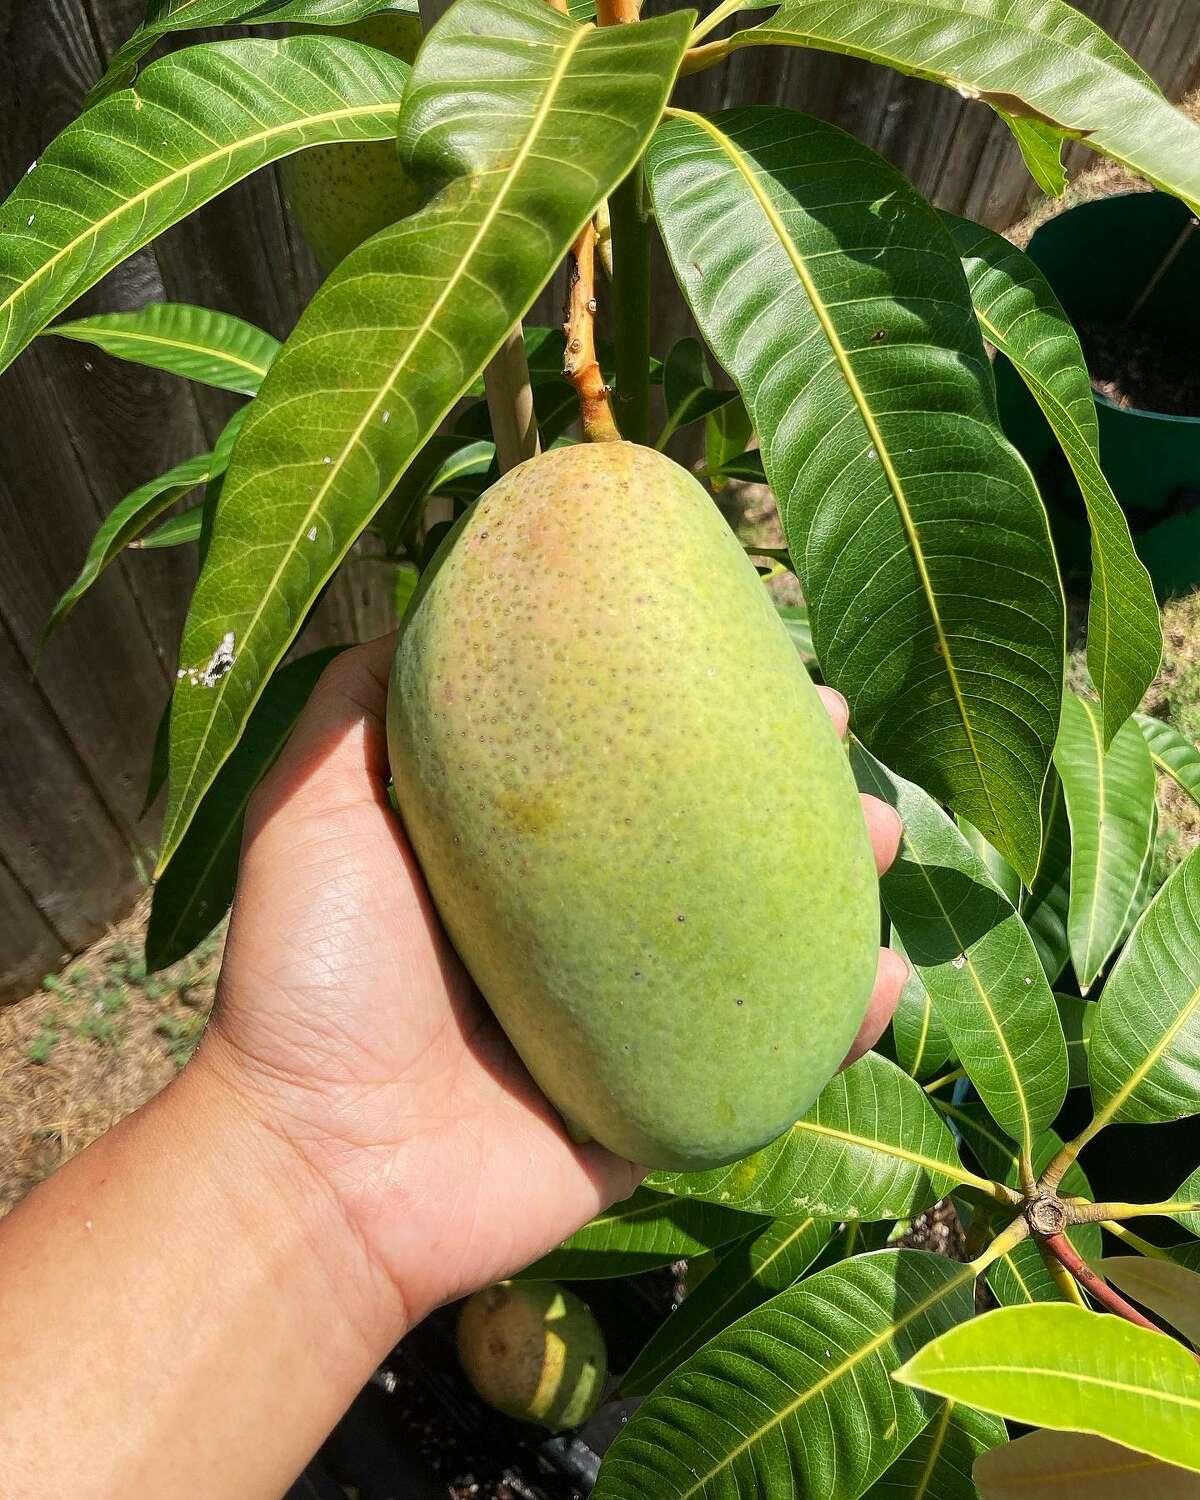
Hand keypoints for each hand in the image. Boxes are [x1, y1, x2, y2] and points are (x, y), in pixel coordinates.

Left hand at [204, 634, 906, 1329]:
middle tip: (840, 738)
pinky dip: (843, 1025)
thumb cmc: (311, 975)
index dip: (695, 705)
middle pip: (712, 843)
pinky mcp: (662, 1108)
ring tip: (885, 837)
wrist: (318, 1162)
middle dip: (790, 783)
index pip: (628, 762)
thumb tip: (423, 608)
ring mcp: (631, 1024)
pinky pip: (776, 1067)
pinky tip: (887, 976)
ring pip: (764, 943)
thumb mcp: (314, 806)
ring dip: (841, 888)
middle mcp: (585, 934)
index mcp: (522, 862)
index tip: (749, 650)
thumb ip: (358, 707)